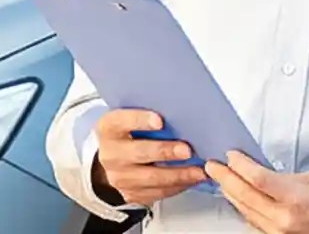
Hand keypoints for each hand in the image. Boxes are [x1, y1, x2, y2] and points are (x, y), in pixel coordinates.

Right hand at [91, 108, 208, 206]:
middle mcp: (111, 154)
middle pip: (139, 153)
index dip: (140, 120)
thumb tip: (181, 113)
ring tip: (198, 171)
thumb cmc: (129, 133)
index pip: (122, 121)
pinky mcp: (131, 194)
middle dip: (165, 152)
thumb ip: (149, 116)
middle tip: (187, 150)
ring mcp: (119, 177)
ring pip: (151, 178)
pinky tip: (191, 180)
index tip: (160, 120)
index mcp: (109, 128)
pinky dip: (178, 186)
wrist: (114, 159)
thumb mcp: (130, 119)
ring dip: (179, 174)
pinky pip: (157, 193)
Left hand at [205, 151, 308, 233]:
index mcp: (295, 197)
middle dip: (225, 178)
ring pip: (244, 211)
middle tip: (214, 166)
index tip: (230, 156)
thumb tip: (261, 171)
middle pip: (243, 195)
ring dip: (231, 194)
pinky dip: (244, 209)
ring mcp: (280, 232)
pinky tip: (238, 198)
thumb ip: (285, 175)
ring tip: (222, 179)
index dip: (238, 165)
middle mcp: (284, 217)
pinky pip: (254, 223)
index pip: (255, 178)